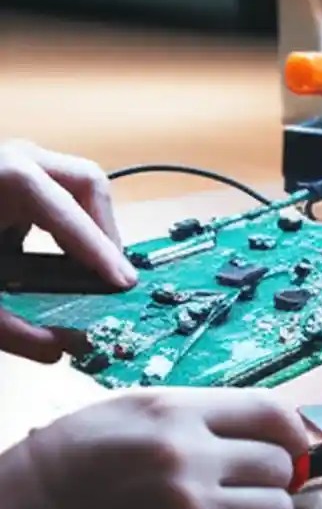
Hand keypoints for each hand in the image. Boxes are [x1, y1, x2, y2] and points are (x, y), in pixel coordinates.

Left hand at [0, 140, 136, 361]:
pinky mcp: (5, 175)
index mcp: (3, 176)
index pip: (66, 211)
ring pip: (74, 184)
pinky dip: (64, 223)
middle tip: (109, 276)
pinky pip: (53, 193)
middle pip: (84, 183)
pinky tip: (51, 256)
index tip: (123, 282)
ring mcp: (8, 161)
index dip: (98, 250)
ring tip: (88, 269)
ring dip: (89, 226)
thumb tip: (56, 350)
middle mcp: (10, 158)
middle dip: (103, 231)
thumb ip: (8, 327)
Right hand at [0, 388, 308, 508]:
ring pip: (275, 508)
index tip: (296, 446)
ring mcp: (186, 501)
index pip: (269, 409)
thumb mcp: (122, 417)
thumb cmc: (59, 469)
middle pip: (280, 460)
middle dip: (282, 477)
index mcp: (172, 409)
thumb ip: (187, 419)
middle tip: (265, 486)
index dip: (294, 431)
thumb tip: (251, 430)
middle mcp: (186, 449)